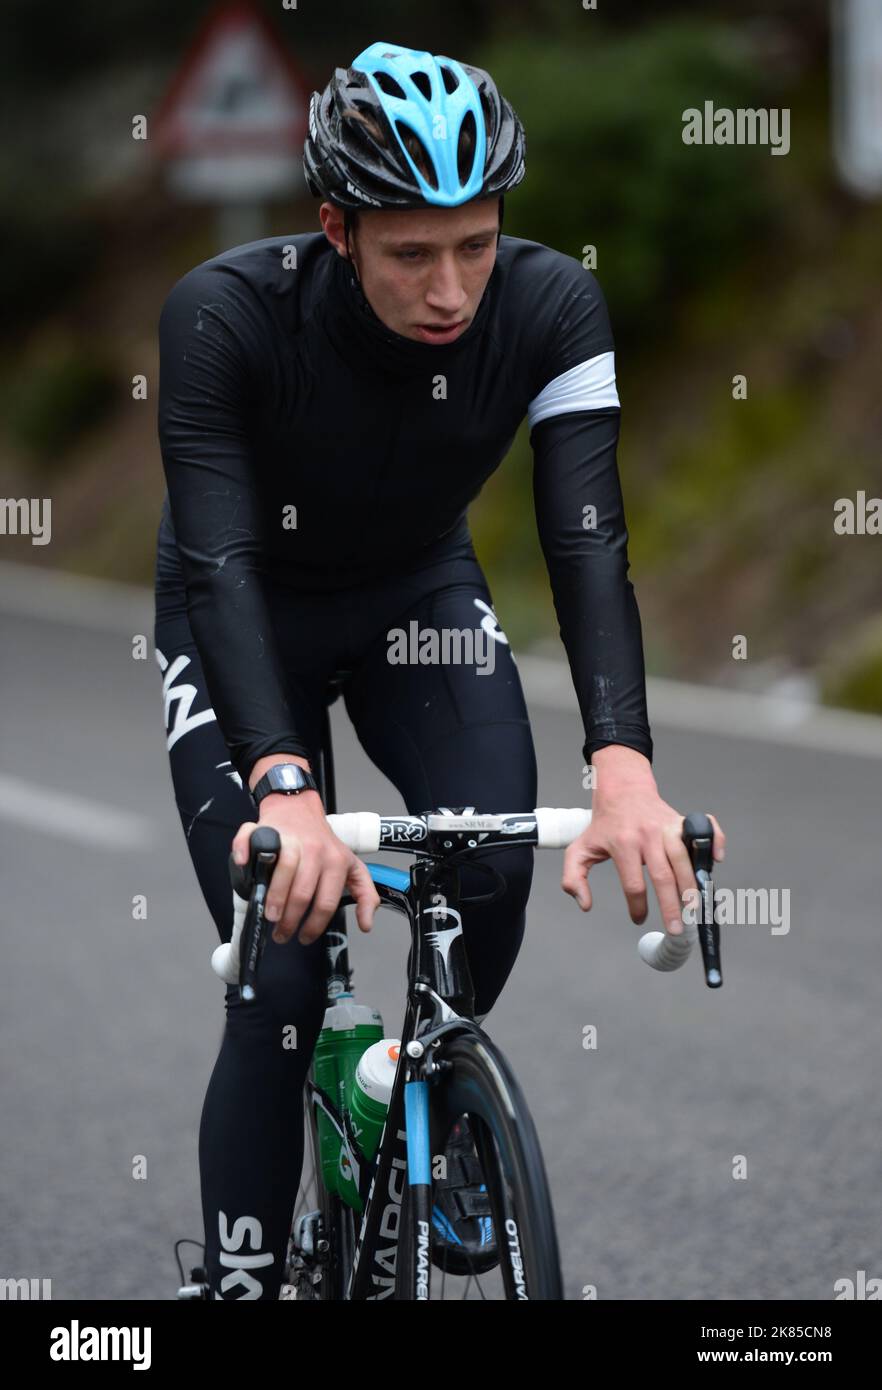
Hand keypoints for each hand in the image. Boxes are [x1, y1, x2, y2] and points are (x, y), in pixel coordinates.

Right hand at [231, 791, 379, 945]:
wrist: (301, 810)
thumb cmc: (323, 845)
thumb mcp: (353, 866)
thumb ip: (365, 895)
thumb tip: (366, 924)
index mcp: (337, 862)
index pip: (326, 902)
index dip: (314, 926)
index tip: (304, 938)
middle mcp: (315, 850)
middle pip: (302, 893)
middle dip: (290, 921)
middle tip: (282, 934)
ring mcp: (291, 839)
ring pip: (283, 871)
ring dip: (274, 899)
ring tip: (269, 916)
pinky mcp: (268, 830)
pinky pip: (252, 839)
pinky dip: (245, 852)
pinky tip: (245, 866)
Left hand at [561, 748, 724, 935]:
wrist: (622, 790)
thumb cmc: (603, 824)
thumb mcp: (580, 849)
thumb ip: (573, 878)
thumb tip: (585, 904)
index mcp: (622, 844)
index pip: (633, 884)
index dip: (637, 907)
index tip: (638, 919)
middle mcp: (648, 835)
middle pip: (663, 875)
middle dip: (671, 906)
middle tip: (677, 929)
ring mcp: (667, 826)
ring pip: (684, 859)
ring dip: (692, 886)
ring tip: (695, 910)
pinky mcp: (681, 819)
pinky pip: (705, 828)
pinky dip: (715, 842)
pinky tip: (715, 862)